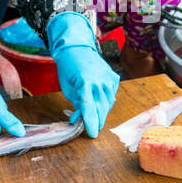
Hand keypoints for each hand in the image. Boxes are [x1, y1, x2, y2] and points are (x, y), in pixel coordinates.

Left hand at [46, 12, 118, 137]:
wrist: (77, 48)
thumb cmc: (68, 69)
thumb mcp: (68, 88)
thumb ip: (77, 103)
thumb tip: (82, 118)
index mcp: (85, 83)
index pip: (89, 108)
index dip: (91, 123)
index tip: (92, 134)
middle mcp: (99, 81)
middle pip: (101, 108)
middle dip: (98, 120)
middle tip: (94, 128)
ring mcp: (108, 78)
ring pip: (108, 103)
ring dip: (102, 111)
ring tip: (96, 115)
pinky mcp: (113, 77)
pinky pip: (112, 94)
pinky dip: (106, 100)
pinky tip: (99, 100)